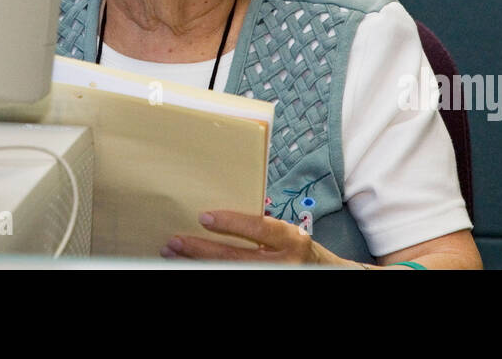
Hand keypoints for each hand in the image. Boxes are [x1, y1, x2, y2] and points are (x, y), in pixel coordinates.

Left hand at [160, 211, 353, 265]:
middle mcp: (285, 262)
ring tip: (175, 256)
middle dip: (202, 250)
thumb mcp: (287, 234)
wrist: (326, 274)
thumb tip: (218, 218)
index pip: (259, 228)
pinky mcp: (265, 284)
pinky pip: (234, 278)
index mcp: (291, 239)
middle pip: (236, 258)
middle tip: (175, 241)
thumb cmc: (299, 250)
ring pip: (231, 272)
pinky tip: (194, 266)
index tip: (203, 217)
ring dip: (199, 264)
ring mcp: (274, 276)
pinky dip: (213, 271)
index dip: (231, 223)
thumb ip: (262, 228)